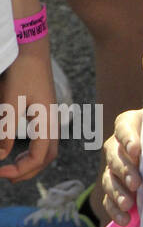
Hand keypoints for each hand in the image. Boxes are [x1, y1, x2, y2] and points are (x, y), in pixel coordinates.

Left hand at [0, 47, 57, 180]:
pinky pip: (44, 139)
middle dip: (29, 171)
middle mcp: (53, 121)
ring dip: (32, 162)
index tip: (0, 171)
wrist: (32, 50)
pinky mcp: (45, 111)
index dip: (21, 169)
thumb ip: (6, 130)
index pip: (39, 156)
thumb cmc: (22, 74)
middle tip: (6, 176)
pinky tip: (18, 149)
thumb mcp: (9, 103)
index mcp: (47, 121)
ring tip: (12, 167)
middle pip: (48, 156)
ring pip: (48, 148)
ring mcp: (50, 116)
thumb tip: (0, 156)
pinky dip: (33, 150)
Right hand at [100, 51, 142, 225]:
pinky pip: (111, 200)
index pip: (124, 128)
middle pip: (114, 157)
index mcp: (131, 122)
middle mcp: (118, 145)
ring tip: (133, 204)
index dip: (130, 139)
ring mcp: (115, 168)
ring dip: (119, 192)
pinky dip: (117, 211)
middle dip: (125, 170)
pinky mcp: (117, 189)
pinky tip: (126, 220)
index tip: (140, 151)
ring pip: (110, 179)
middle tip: (139, 182)